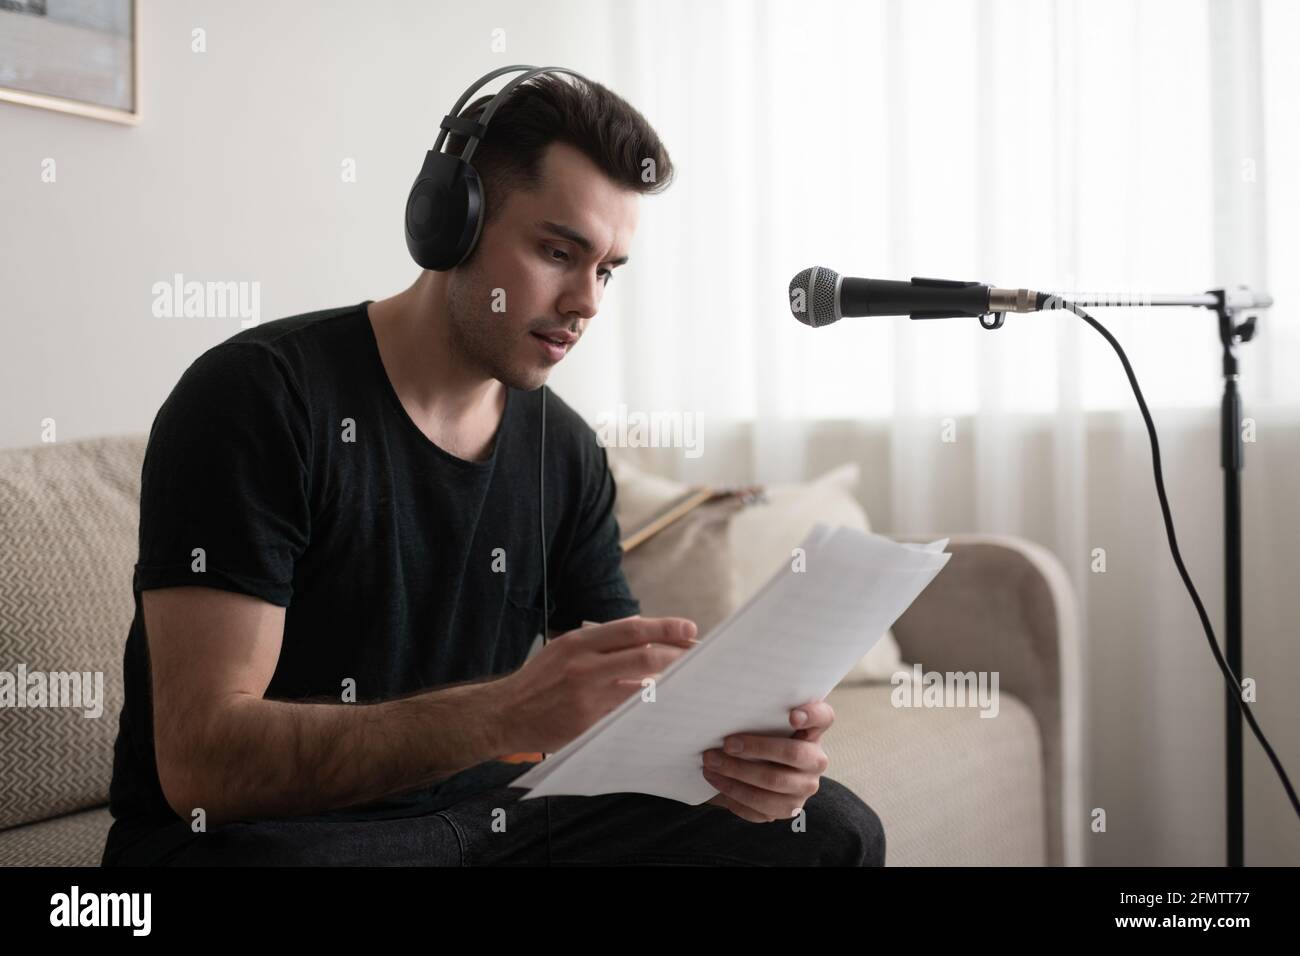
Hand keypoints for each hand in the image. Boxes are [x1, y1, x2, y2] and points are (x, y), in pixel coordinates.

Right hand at [497, 615, 698, 753]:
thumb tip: (645, 637)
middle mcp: (584, 667)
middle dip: (678, 656)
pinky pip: (627, 714)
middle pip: (645, 657)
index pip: (632, 629)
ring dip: (667, 685)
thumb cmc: (539, 680)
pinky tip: (662, 706)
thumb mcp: (563, 649)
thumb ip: (600, 643)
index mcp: (579, 643)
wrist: (505, 713)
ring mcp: (587, 697)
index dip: (666, 628)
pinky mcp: (589, 724)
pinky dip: (646, 708)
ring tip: (687, 682)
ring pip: (641, 688)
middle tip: (699, 657)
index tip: (689, 629)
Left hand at [701, 699, 833, 822]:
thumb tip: (726, 703)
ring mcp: (803, 789)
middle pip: (792, 753)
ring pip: (773, 784)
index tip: (792, 715)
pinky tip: (717, 782)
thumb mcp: (765, 723)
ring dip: (737, 775)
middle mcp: (815, 762)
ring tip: (711, 764)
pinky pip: (761, 808)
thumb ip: (760, 712)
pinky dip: (734, 795)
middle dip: (756, 748)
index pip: (824, 717)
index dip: (811, 715)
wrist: (758, 772)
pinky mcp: (788, 811)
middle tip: (726, 744)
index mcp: (813, 732)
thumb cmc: (760, 738)